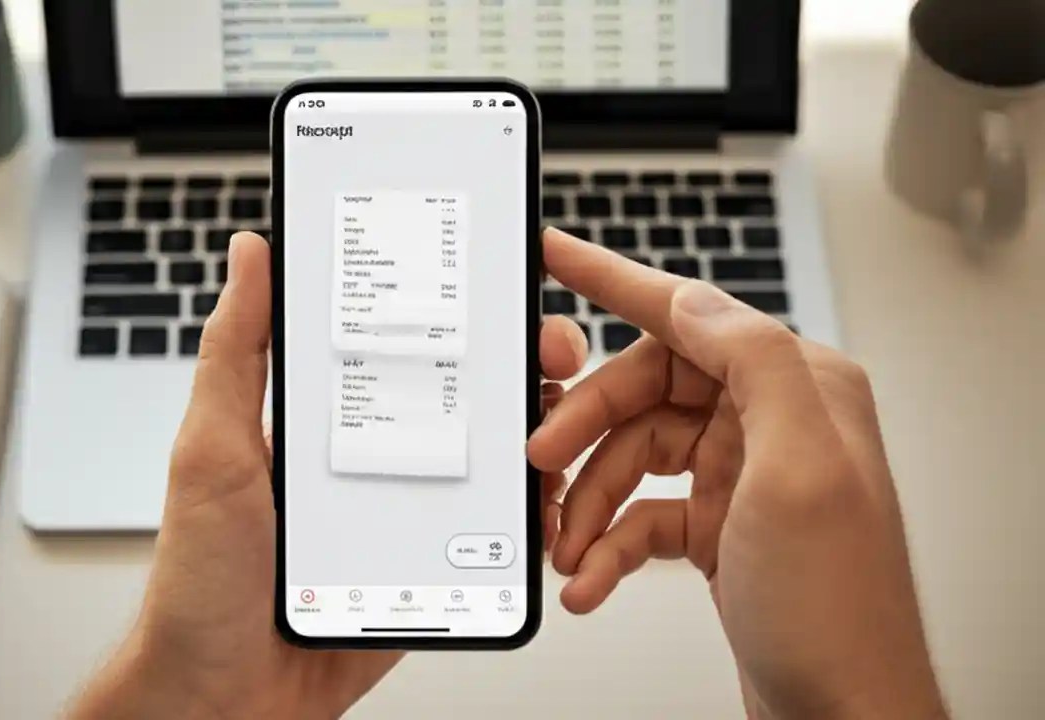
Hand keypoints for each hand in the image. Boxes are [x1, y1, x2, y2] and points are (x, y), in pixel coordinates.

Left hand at [68, 231, 586, 719]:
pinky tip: (540, 513)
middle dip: (522, 366)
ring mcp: (404, 509)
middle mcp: (372, 453)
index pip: (402, 340)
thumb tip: (249, 254)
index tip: (504, 288)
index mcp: (325, 415)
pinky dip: (526, 520)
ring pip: (491, 459)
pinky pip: (491, 536)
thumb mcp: (212, 449)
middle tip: (550, 362)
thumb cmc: (201, 579)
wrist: (222, 697)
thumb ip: (236, 352)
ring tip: (553, 443)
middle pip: (465, 391)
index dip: (460, 307)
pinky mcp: (426, 566)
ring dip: (539, 440)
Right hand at [530, 228, 945, 719]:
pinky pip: (640, 514)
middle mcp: (767, 423)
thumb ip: (756, 365)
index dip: (614, 280)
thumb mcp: (800, 472)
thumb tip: (698, 299)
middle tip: (540, 463)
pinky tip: (592, 576)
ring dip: (590, 503)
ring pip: (631, 457)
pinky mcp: (716, 523)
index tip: (558, 254)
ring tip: (569, 547)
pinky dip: (608, 545)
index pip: (690, 314)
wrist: (839, 713)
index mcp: (795, 388)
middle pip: (643, 392)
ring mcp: (739, 474)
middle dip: (584, 431)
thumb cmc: (837, 611)